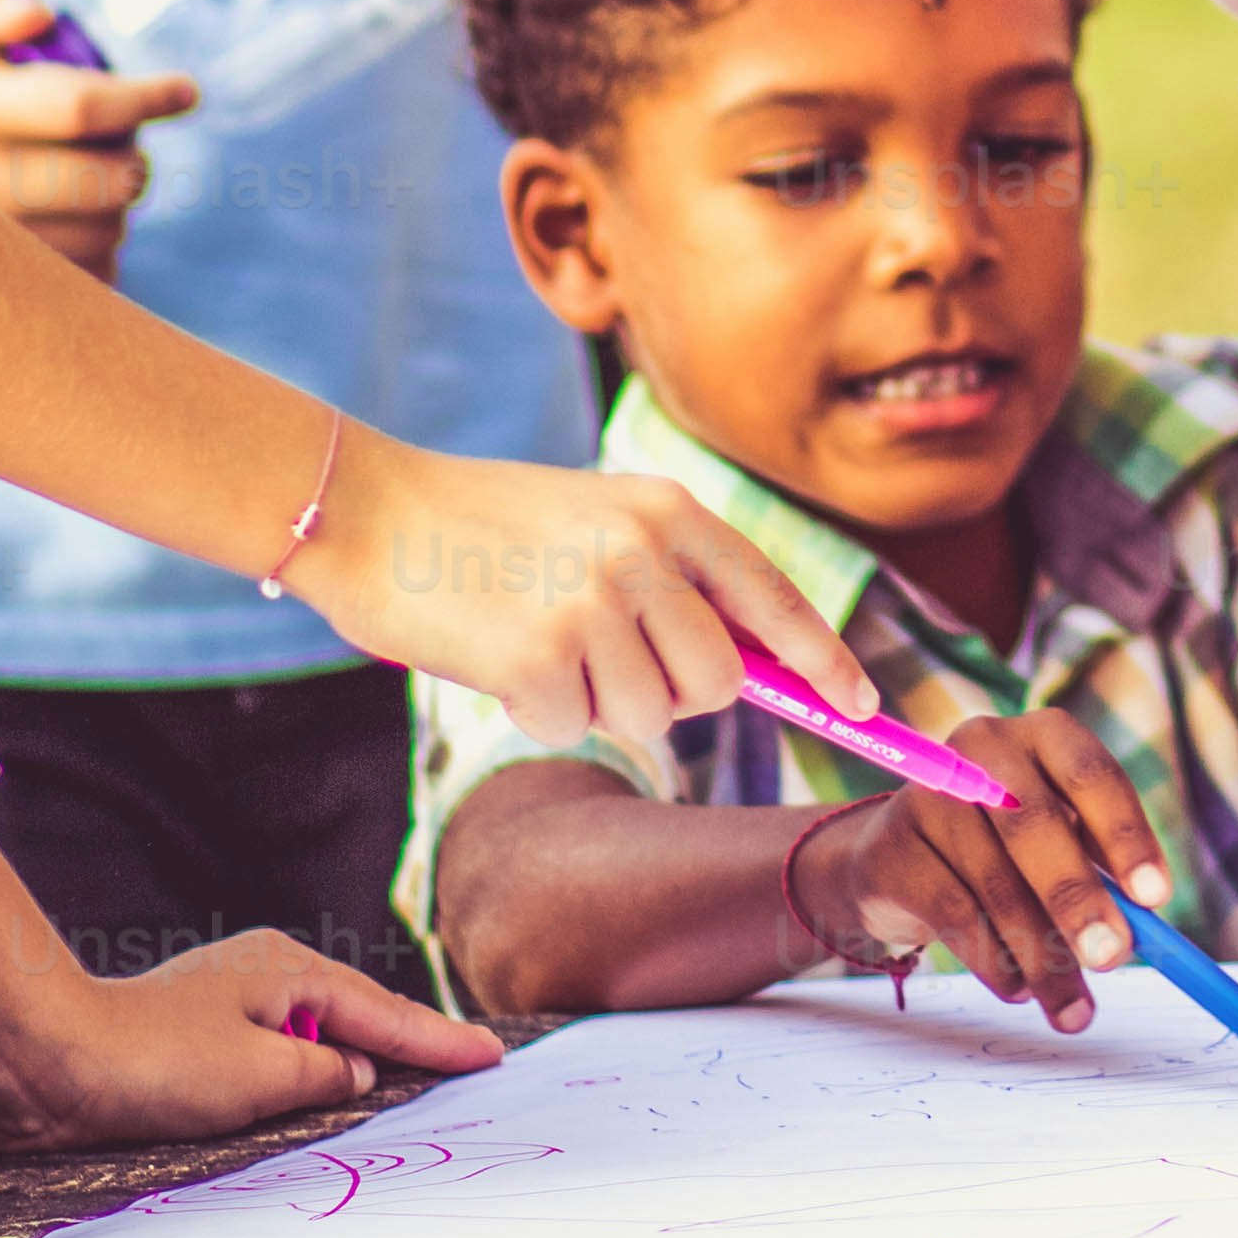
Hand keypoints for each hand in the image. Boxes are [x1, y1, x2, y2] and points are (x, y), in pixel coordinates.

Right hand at [0, 0, 188, 274]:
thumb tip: (38, 15)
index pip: (82, 107)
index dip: (147, 97)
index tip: (185, 91)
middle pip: (109, 179)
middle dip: (135, 156)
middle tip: (125, 146)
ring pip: (109, 230)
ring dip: (119, 204)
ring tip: (89, 183)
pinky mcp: (3, 292)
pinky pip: (96, 275)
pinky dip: (104, 248)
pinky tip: (76, 225)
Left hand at [0, 928, 496, 1145]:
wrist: (47, 1061)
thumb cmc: (153, 1063)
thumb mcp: (262, 1075)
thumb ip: (325, 1075)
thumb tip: (353, 1072)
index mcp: (290, 972)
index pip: (387, 1016)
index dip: (441, 1041)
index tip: (493, 1055)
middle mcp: (265, 976)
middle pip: (356, 1016)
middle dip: (408, 1045)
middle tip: (468, 1067)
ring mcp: (229, 1005)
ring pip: (314, 1038)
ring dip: (353, 1066)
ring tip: (410, 1089)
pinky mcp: (196, 1041)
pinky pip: (276, 1057)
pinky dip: (307, 1078)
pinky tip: (317, 1100)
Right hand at [309, 441, 862, 753]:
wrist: (370, 511)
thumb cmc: (480, 529)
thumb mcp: (594, 523)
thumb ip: (668, 580)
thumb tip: (749, 668)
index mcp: (666, 509)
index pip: (773, 599)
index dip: (825, 663)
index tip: (867, 710)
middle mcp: (642, 549)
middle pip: (718, 683)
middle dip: (672, 696)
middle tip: (600, 662)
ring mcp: (593, 599)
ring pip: (648, 716)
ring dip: (594, 703)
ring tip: (540, 646)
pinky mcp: (540, 652)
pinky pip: (573, 728)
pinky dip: (537, 714)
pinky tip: (501, 662)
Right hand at [780, 711, 1172, 1025]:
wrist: (900, 860)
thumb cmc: (1004, 850)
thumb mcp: (1060, 845)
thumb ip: (1101, 876)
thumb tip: (1144, 931)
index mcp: (1041, 735)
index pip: (1091, 775)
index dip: (1126, 835)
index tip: (1155, 898)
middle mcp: (982, 749)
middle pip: (1037, 826)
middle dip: (1079, 901)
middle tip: (1113, 959)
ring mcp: (928, 796)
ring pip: (997, 886)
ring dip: (1043, 957)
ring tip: (1072, 1008)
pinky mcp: (893, 850)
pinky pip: (956, 918)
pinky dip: (996, 963)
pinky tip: (1018, 988)